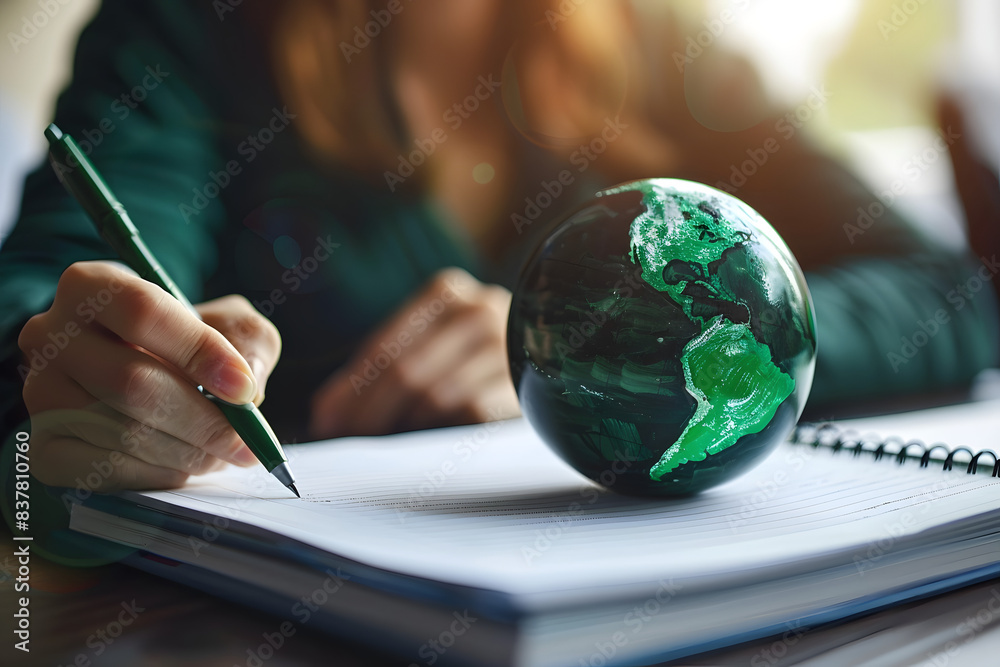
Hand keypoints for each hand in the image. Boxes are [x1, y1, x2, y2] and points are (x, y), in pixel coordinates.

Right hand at [18, 261, 281, 490]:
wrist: (144, 380)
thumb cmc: (189, 346)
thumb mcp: (229, 323)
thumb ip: (248, 339)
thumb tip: (247, 382)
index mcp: (93, 286)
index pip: (143, 312)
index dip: (199, 352)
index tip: (243, 389)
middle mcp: (51, 334)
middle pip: (131, 382)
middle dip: (202, 420)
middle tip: (245, 443)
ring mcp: (41, 392)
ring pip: (120, 432)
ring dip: (185, 452)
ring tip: (221, 453)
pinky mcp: (42, 445)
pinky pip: (103, 469)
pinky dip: (156, 474)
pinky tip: (184, 465)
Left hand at [309, 268, 519, 437]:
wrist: (559, 366)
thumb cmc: (474, 367)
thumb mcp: (426, 352)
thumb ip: (377, 373)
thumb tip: (326, 415)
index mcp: (447, 292)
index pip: (384, 348)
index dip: (350, 392)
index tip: (326, 426)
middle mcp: (482, 308)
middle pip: (406, 373)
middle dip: (369, 416)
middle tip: (347, 447)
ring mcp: (510, 344)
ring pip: (436, 397)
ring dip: (405, 431)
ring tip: (388, 453)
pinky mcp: (530, 383)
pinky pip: (471, 414)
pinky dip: (445, 435)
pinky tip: (432, 448)